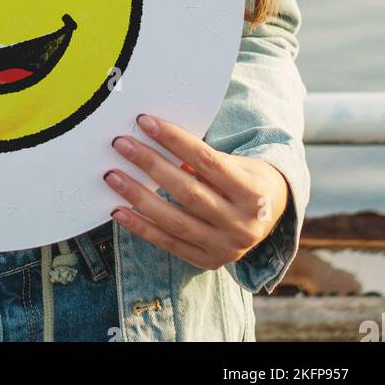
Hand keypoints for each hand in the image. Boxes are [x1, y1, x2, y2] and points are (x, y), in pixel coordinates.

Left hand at [103, 113, 288, 270]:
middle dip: (150, 165)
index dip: (174, 140)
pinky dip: (142, 227)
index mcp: (251, 191)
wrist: (272, 217)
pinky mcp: (210, 263)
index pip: (206, 160)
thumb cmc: (246, 179)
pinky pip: (169, 244)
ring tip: (113, 176)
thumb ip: (202, 160)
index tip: (145, 121)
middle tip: (121, 144)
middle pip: (188, 191)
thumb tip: (155, 139)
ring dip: (139, 197)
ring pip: (175, 221)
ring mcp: (226, 248)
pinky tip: (119, 211)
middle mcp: (242, 223)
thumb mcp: (236, 163)